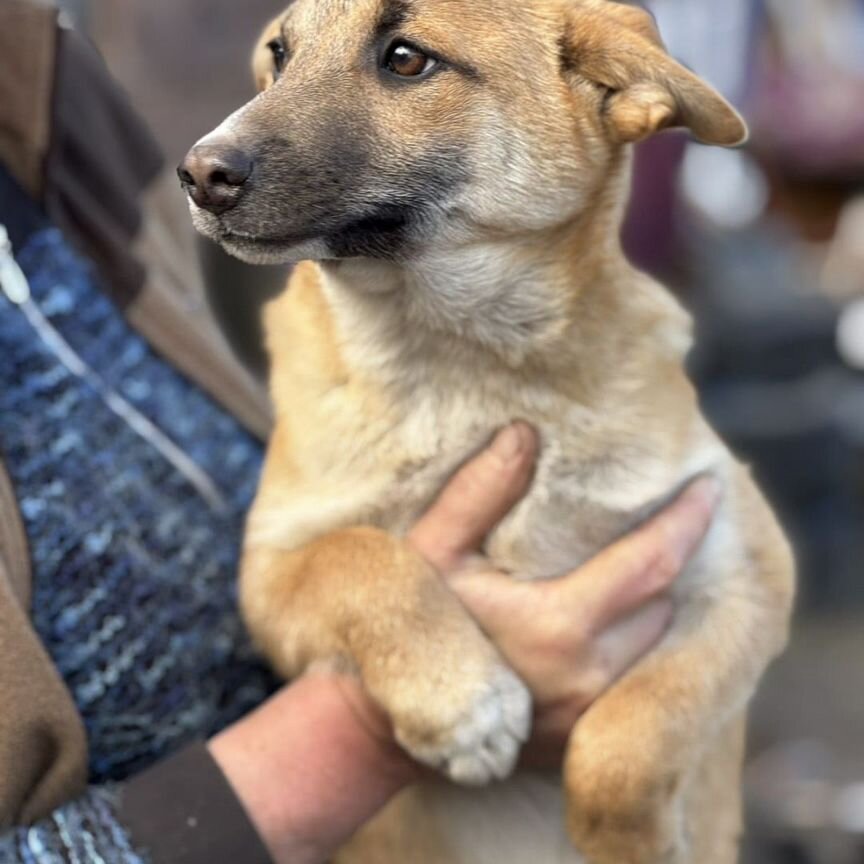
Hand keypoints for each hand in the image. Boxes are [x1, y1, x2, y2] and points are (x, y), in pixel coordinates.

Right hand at [409, 422, 718, 765]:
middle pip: (662, 604)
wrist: (392, 715)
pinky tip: (621, 615)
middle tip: (676, 516)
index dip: (686, 522)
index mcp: (557, 627)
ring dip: (657, 601)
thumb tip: (523, 434)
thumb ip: (478, 493)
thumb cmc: (412, 623)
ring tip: (648, 561)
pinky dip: (639, 641)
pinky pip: (637, 681)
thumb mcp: (432, 550)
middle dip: (673, 559)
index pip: (649, 565)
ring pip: (657, 645)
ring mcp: (590, 716)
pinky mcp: (583, 738)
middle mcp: (588, 678)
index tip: (709, 487)